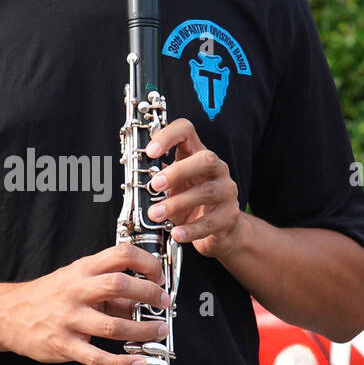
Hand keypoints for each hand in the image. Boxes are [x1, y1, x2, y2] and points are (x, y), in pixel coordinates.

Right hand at [0, 242, 171, 364]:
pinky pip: (99, 358)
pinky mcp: (65, 345)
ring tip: (158, 332)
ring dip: (143, 331)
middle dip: (150, 294)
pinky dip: (123, 362)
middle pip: (119, 285)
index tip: (158, 276)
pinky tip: (138, 362)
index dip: (146, 263)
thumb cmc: (46, 296)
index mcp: (82, 270)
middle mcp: (76, 291)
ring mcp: (69, 319)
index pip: (121, 254)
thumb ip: (108, 289)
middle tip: (164, 303)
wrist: (8, 314)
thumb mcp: (76, 280)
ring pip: (113, 326)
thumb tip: (142, 300)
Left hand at [144, 118, 243, 260]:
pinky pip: (211, 222)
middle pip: (205, 159)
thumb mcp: (172, 186)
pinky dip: (191, 229)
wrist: (219, 231)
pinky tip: (176, 233)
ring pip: (207, 192)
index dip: (168, 136)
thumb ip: (156, 178)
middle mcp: (217, 169)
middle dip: (178, 171)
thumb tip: (133, 175)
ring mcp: (226, 192)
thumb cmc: (190, 203)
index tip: (150, 152)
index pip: (187, 131)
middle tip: (155, 185)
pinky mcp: (229, 216)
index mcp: (197, 154)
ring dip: (178, 203)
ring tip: (155, 214)